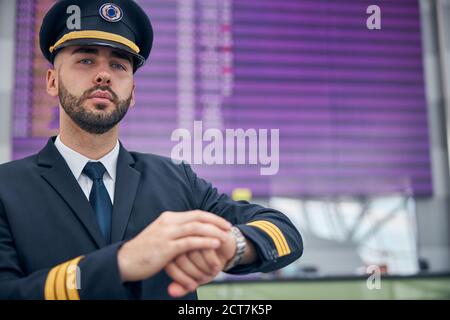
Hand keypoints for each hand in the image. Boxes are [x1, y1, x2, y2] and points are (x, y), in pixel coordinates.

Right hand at [117, 210, 231, 281]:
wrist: (125, 261)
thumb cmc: (144, 251)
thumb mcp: (160, 236)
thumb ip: (174, 231)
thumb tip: (189, 232)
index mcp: (168, 218)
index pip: (195, 213)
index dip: (211, 217)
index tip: (223, 222)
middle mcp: (168, 222)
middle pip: (198, 217)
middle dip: (216, 222)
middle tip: (228, 227)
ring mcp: (167, 234)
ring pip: (196, 228)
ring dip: (213, 231)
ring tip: (225, 236)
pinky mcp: (166, 248)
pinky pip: (190, 242)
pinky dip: (204, 242)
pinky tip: (214, 244)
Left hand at [165, 231, 236, 296]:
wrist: (224, 248)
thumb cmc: (206, 263)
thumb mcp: (194, 277)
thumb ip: (181, 286)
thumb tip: (172, 293)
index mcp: (172, 249)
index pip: (170, 267)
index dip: (182, 280)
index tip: (193, 286)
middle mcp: (180, 238)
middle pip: (181, 260)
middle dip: (195, 274)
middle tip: (204, 279)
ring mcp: (193, 232)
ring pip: (193, 254)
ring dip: (204, 268)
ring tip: (212, 272)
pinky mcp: (207, 229)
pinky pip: (206, 249)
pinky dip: (212, 262)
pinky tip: (217, 266)